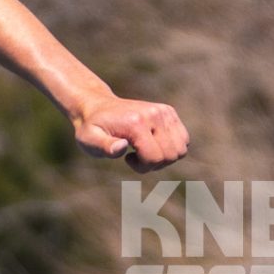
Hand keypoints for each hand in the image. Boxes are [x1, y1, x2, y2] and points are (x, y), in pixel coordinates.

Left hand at [73, 95, 188, 171]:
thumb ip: (104, 146)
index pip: (154, 157)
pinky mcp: (169, 112)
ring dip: (165, 157)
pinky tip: (153, 143)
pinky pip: (184, 140)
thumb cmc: (92, 127)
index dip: (142, 167)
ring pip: (181, 149)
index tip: (127, 159)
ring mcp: (164, 112)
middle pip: (171, 155)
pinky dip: (171, 148)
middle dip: (155, 164)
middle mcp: (154, 114)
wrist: (97, 106)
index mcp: (136, 122)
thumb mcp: (89, 140)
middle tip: (136, 156)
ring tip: (145, 150)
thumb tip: (121, 147)